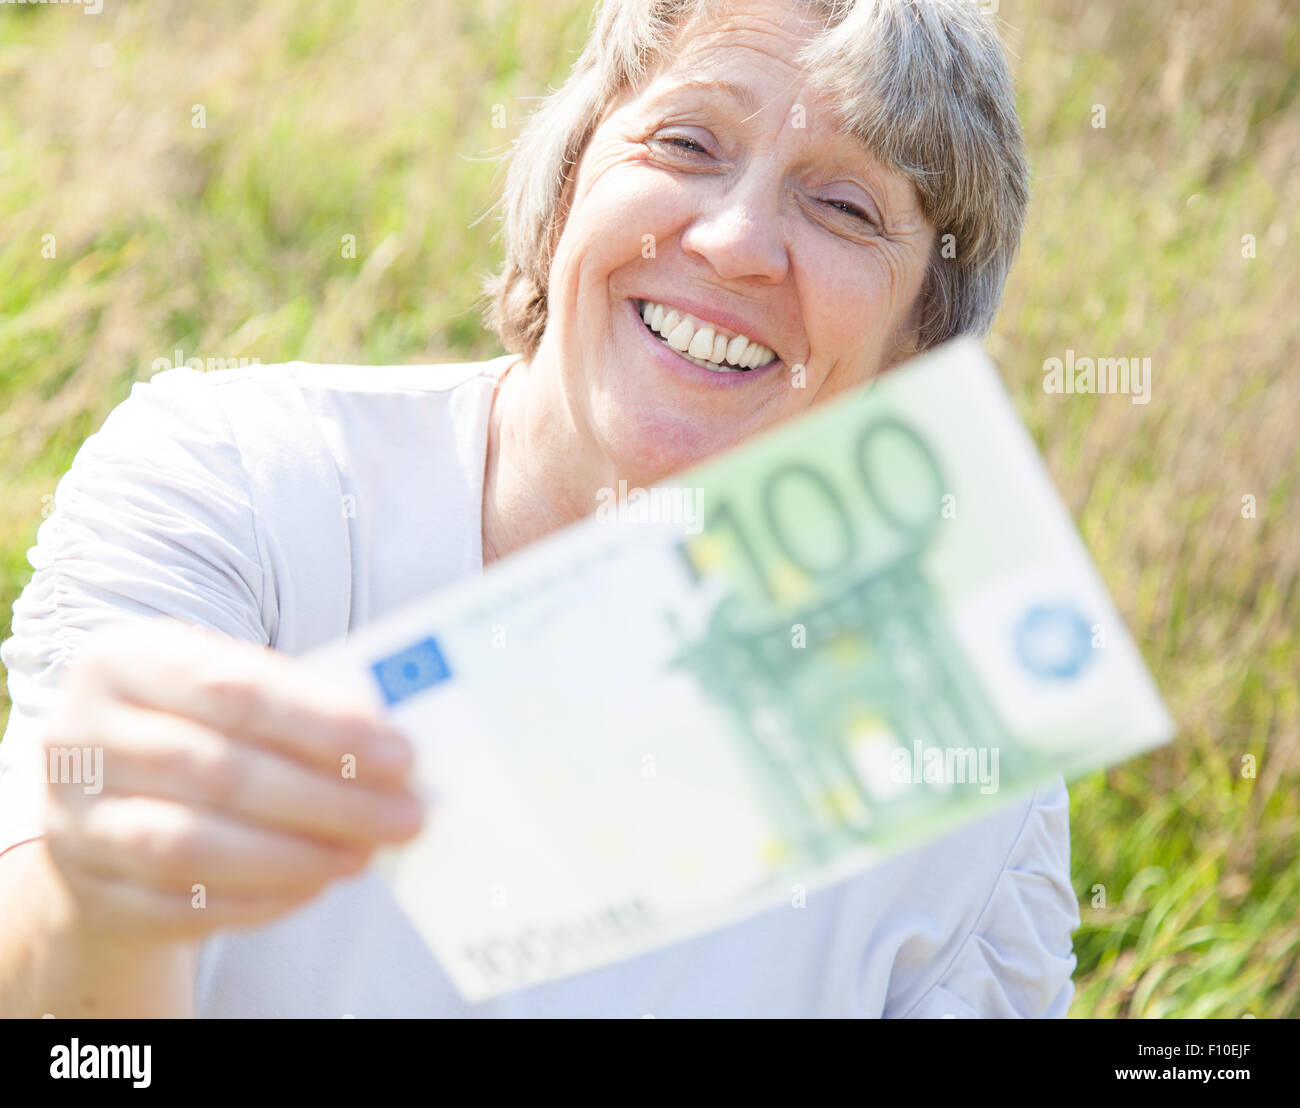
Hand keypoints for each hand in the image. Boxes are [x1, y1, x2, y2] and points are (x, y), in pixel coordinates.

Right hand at [38, 617, 421, 943]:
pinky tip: (315, 884)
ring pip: (193, 843)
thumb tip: (394, 750)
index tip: (401, 755)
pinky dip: (260, 898)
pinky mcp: (89, 889)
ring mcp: (77, 818)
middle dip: (328, 798)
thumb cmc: (197, 729)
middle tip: (405, 815)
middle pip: (220, 770)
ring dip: (296, 855)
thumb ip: (299, 706)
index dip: (324, 723)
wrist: (107, 805)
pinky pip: (181, 904)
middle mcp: (83, 736)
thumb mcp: (230, 691)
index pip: (236, 688)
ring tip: (365, 854)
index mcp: (125, 659)